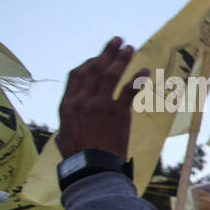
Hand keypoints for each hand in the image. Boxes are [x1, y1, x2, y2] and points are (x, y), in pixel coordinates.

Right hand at [56, 38, 145, 159]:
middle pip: (94, 69)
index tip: (98, 58)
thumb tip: (67, 125)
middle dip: (106, 53)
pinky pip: (128, 91)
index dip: (89, 63)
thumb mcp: (64, 136)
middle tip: (118, 41)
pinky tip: (145, 71)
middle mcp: (82, 100)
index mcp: (67, 104)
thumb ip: (68, 124)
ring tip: (130, 48)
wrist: (91, 168)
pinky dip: (137, 79)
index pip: (77, 75)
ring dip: (121, 59)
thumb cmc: (78, 157)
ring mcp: (99, 105)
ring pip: (110, 74)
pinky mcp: (117, 113)